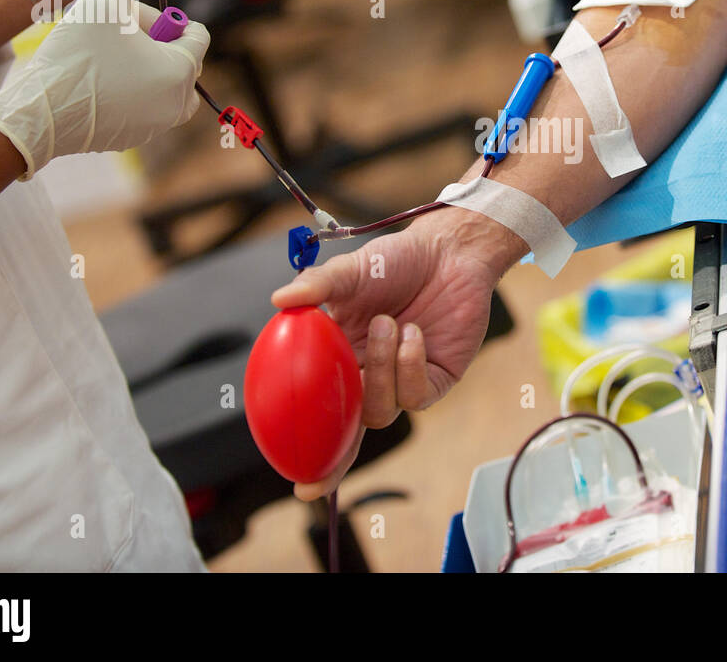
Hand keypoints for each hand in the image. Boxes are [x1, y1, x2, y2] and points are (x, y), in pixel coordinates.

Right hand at [0, 0, 208, 177]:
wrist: (41, 111)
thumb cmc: (78, 55)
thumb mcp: (100, 1)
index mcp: (181, 71)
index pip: (197, 35)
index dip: (164, 19)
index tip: (134, 17)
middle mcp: (177, 103)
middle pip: (183, 61)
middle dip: (158, 44)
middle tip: (121, 35)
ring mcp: (157, 125)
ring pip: (164, 84)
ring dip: (144, 66)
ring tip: (109, 54)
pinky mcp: (134, 137)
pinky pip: (143, 105)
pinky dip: (129, 89)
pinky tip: (97, 79)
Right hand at [271, 206, 522, 498]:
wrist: (448, 251)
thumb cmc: (396, 262)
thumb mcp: (349, 271)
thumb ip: (316, 286)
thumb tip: (278, 300)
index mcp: (337, 359)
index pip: (318, 411)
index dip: (307, 446)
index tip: (291, 475)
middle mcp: (367, 376)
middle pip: (348, 433)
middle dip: (334, 457)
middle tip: (317, 471)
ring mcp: (401, 381)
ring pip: (379, 410)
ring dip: (378, 368)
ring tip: (386, 322)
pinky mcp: (436, 379)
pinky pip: (415, 394)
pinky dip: (408, 364)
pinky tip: (412, 332)